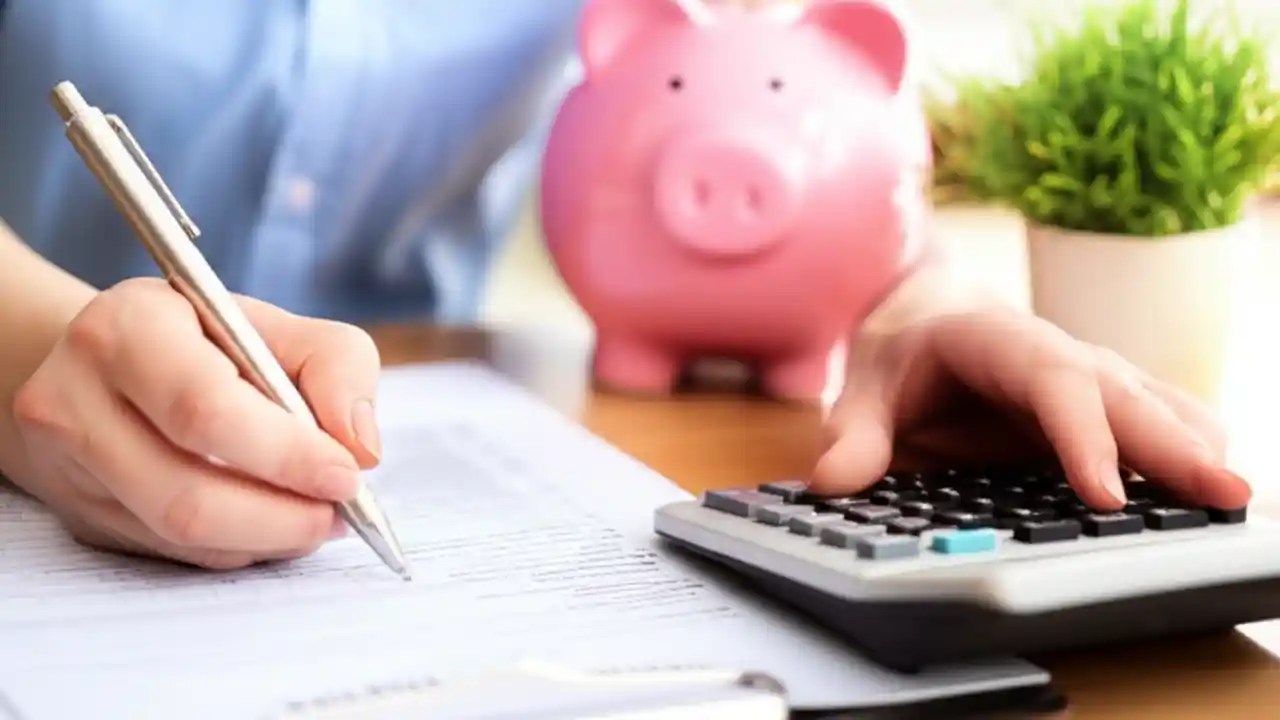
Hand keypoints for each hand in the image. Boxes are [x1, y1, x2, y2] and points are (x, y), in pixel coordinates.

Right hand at [10, 278, 382, 569]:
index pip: (205, 410)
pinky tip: (272, 523)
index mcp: (127, 329)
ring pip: (180, 537)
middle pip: (186, 495)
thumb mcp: (277, 325)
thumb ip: (338, 367)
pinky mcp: (81, 516)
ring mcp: (67, 467)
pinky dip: (240, 547)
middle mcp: (76, 398)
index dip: (286, 455)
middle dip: (283, 517)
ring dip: (268, 539)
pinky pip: (174, 554)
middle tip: (341, 512)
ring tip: (317, 517)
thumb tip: (361, 448)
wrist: (110, 363)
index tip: (347, 475)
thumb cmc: (206, 340)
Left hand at [811, 308, 1250, 510]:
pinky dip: (1188, 447)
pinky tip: (1213, 485)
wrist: (925, 326)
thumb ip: (853, 435)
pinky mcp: (1101, 408)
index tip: (1104, 494)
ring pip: (1154, 405)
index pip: (1052, 382)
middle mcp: (1056, 355)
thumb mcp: (864, 390)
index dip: (1082, 436)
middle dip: (1171, 445)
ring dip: (1195, 447)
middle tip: (1224, 493)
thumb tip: (832, 480)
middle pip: (1121, 395)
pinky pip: (1156, 421)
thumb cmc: (901, 359)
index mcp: (998, 340)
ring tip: (1235, 496)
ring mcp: (1087, 379)